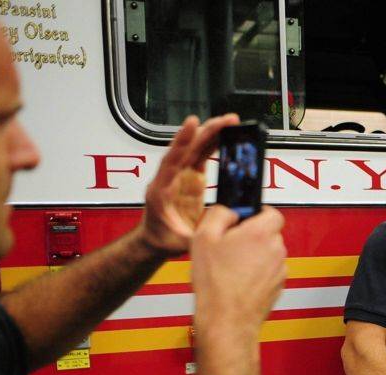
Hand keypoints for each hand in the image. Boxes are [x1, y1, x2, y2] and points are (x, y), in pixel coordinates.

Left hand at [141, 114, 240, 257]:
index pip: (172, 160)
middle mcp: (169, 177)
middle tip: (227, 120)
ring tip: (231, 122)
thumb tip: (221, 229)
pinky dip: (213, 145)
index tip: (193, 123)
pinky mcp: (189, 177)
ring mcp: (180, 175)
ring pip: (195, 148)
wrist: (154, 240)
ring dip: (212, 134)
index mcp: (161, 189)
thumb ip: (199, 236)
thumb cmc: (162, 240)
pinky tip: (226, 136)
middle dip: (207, 131)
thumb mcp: (181, 242)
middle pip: (188, 148)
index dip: (183, 141)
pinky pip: (201, 156)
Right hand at [191, 205, 287, 336]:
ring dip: (254, 255)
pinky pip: (269, 271)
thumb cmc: (216, 283)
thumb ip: (219, 213)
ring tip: (231, 267)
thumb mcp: (204, 237)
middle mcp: (276, 250)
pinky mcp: (279, 286)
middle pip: (269, 233)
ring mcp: (280, 269)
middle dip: (252, 235)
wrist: (227, 320)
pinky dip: (257, 273)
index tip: (244, 217)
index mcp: (261, 233)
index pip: (271, 211)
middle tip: (230, 244)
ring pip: (269, 253)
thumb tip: (229, 210)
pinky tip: (238, 281)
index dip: (256, 212)